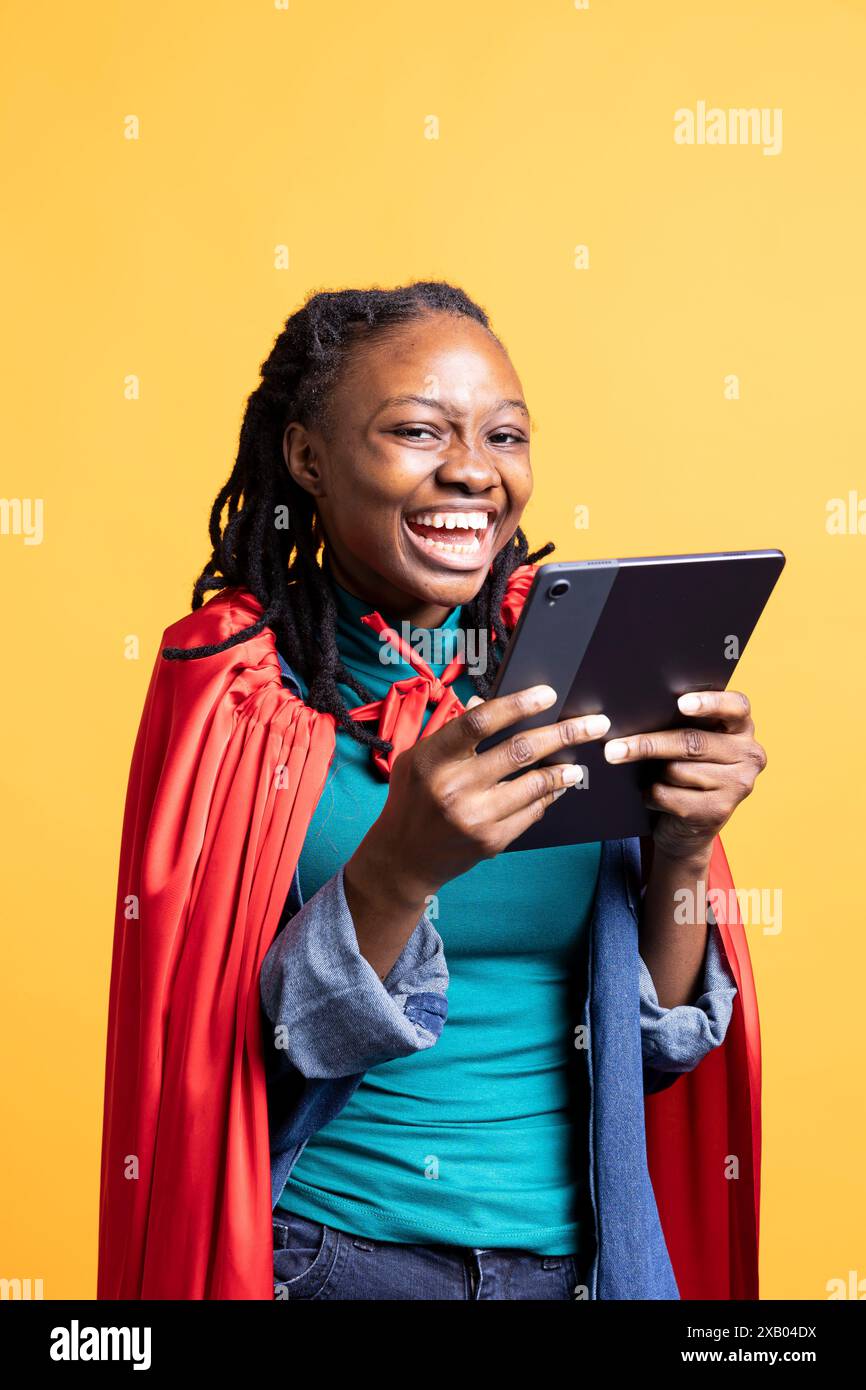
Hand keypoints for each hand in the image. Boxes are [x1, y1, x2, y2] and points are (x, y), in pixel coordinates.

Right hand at [349, 685, 610, 907]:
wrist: (403, 859)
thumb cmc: (412, 800)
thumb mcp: (417, 758)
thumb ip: (450, 732)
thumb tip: (484, 702)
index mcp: (430, 759)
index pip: (479, 722)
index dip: (517, 705)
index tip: (548, 694)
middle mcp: (452, 788)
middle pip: (519, 751)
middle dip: (564, 733)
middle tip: (595, 723)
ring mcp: (474, 817)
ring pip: (534, 784)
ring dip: (565, 770)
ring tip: (580, 760)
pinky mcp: (491, 841)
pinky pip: (532, 812)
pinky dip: (549, 795)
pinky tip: (559, 786)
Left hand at [603, 689, 766, 865]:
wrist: (690, 830)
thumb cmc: (685, 773)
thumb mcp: (692, 745)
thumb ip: (683, 724)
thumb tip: (637, 712)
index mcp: (743, 729)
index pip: (736, 706)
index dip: (709, 702)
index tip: (680, 703)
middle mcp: (749, 756)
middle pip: (692, 742)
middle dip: (648, 744)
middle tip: (612, 748)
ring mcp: (737, 786)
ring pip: (676, 770)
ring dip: (653, 774)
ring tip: (653, 777)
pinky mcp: (717, 812)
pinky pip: (668, 795)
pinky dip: (651, 795)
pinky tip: (654, 797)